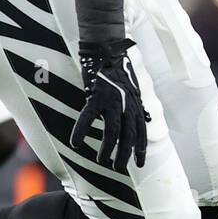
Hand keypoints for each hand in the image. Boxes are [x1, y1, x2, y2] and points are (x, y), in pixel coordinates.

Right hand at [70, 38, 150, 171]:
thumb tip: (137, 120)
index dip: (140, 151)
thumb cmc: (118, 71)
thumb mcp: (133, 91)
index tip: (139, 165)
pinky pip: (87, 118)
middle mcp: (127, 106)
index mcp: (136, 106)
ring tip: (102, 161)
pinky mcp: (96, 96)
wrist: (107, 50)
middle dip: (124, 155)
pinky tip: (76, 142)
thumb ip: (134, 107)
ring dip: (107, 149)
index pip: (142, 134)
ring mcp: (113, 102)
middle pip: (128, 137)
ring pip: (112, 132)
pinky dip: (81, 131)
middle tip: (117, 168)